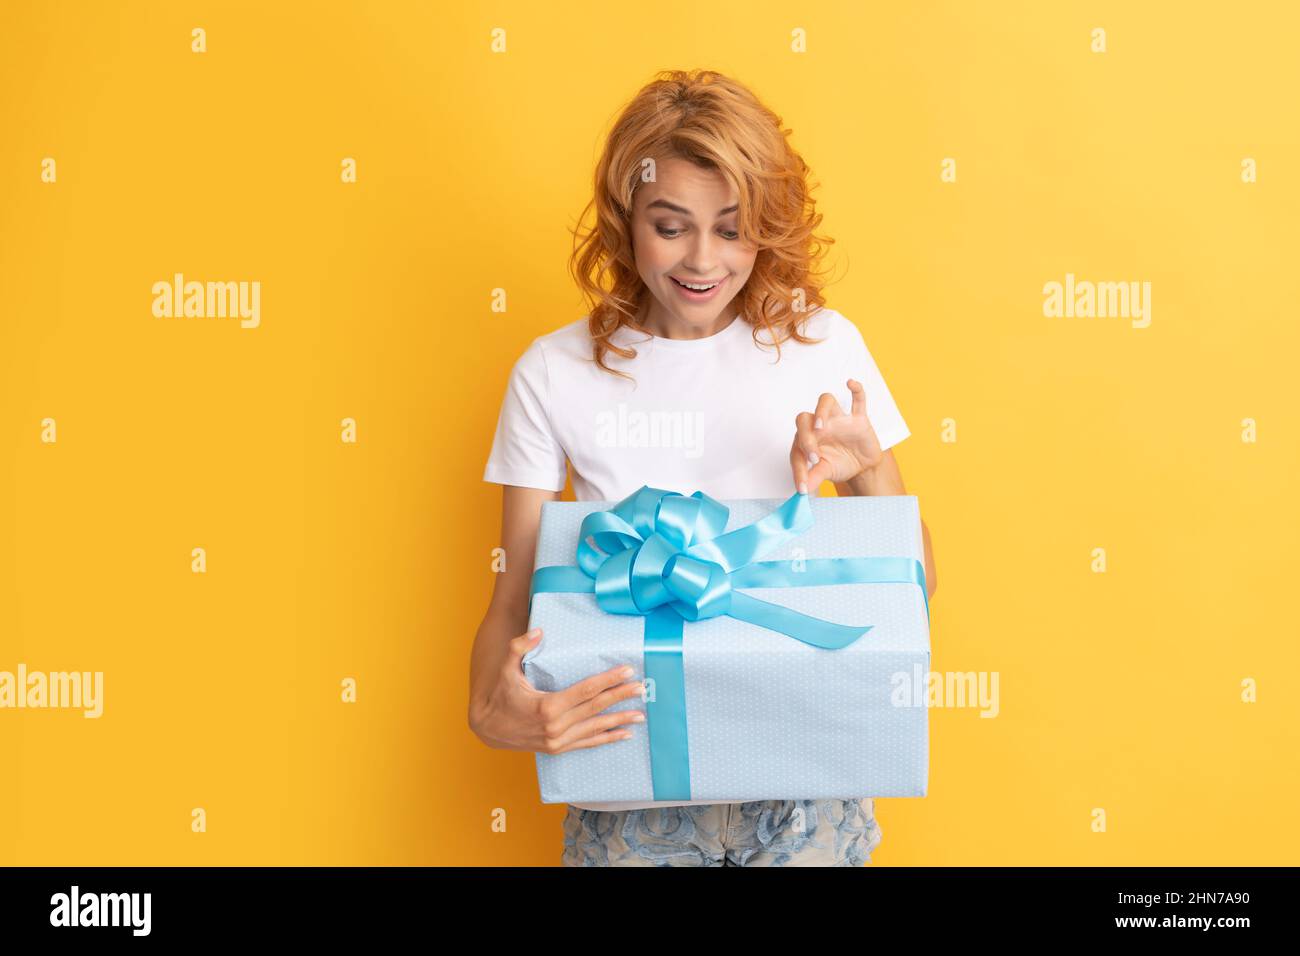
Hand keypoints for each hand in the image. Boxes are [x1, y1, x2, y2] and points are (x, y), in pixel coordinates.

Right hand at [469, 626, 647, 754]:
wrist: (488, 727)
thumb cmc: (500, 695)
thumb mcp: (506, 669)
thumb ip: (519, 647)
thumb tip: (538, 631)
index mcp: (548, 706)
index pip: (586, 690)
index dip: (608, 680)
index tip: (627, 671)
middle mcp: (556, 726)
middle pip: (596, 708)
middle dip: (621, 697)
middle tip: (642, 688)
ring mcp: (558, 740)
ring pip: (596, 728)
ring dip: (620, 721)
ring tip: (641, 714)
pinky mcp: (558, 748)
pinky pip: (588, 743)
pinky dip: (607, 739)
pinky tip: (624, 735)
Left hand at [789, 378, 883, 492]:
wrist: (863, 466)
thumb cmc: (840, 464)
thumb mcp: (826, 472)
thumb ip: (813, 478)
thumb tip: (802, 490)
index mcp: (807, 438)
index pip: (797, 446)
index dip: (799, 467)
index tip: (803, 486)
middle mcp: (820, 425)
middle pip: (805, 418)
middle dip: (805, 437)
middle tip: (814, 457)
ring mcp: (839, 419)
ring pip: (825, 401)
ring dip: (821, 411)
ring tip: (821, 426)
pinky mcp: (859, 419)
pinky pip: (858, 399)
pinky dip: (856, 390)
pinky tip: (850, 383)